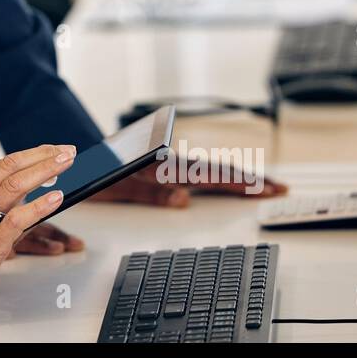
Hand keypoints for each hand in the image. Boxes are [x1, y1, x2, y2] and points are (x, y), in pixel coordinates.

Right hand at [0, 146, 75, 320]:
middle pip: (13, 169)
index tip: (49, 151)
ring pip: (16, 187)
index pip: (3, 164)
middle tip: (67, 152)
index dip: (30, 156)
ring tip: (66, 165)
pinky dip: (38, 207)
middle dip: (43, 157)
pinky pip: (17, 222)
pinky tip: (55, 199)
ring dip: (44, 172)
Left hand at [90, 152, 286, 206]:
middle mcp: (170, 162)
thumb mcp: (121, 189)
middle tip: (280, 187)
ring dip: (237, 177)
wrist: (76, 156)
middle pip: (218, 170)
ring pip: (210, 169)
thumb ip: (153, 195)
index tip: (269, 188)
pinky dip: (217, 175)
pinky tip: (226, 180)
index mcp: (165, 166)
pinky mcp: (162, 165)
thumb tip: (186, 201)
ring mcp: (168, 163)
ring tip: (262, 184)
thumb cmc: (96, 172)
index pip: (213, 176)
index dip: (243, 184)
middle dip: (250, 180)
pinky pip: (197, 170)